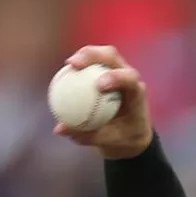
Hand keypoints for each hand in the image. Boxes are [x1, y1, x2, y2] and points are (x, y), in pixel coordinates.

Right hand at [53, 44, 154, 159]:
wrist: (132, 133)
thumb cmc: (124, 138)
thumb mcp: (108, 142)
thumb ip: (86, 135)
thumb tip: (59, 129)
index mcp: (137, 93)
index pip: (130, 79)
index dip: (116, 77)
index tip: (99, 86)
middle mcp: (128, 76)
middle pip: (113, 57)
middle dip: (94, 55)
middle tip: (75, 64)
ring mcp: (118, 70)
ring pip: (102, 54)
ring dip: (85, 54)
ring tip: (69, 64)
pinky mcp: (107, 71)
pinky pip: (92, 64)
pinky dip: (80, 65)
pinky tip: (65, 70)